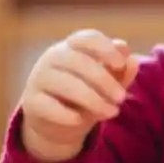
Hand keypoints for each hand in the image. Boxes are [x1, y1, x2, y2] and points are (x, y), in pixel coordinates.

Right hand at [19, 29, 138, 161]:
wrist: (57, 124)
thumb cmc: (84, 96)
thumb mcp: (106, 84)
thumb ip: (120, 72)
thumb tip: (132, 60)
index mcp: (71, 47)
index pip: (86, 38)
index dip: (105, 48)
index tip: (121, 64)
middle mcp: (52, 58)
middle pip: (77, 61)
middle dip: (104, 80)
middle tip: (122, 98)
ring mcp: (38, 79)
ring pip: (65, 83)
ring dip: (92, 99)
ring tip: (111, 112)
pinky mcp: (30, 103)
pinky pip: (48, 106)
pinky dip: (67, 114)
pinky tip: (81, 120)